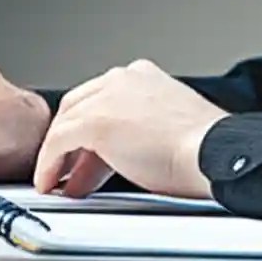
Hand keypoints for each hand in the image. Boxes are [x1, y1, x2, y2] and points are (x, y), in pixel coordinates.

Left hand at [33, 59, 228, 198]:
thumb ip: (142, 132)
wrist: (212, 153)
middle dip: (72, 142)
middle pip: (79, 106)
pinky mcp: (94, 122)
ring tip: (56, 181)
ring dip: (57, 154)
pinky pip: (58, 143)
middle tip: (68, 170)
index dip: (90, 131)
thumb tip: (123, 156)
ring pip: (66, 122)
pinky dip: (49, 164)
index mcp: (144, 77)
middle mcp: (123, 79)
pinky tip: (50, 182)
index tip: (88, 155)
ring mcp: (107, 97)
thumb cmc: (205, 149)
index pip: (103, 99)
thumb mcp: (171, 129)